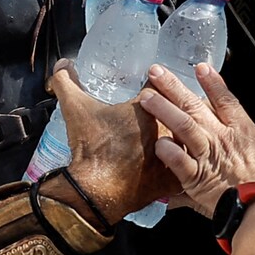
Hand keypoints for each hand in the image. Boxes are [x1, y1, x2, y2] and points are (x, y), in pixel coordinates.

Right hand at [52, 60, 174, 219]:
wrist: (94, 190)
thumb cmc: (90, 148)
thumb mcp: (74, 108)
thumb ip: (65, 81)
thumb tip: (62, 64)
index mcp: (147, 107)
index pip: (159, 85)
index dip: (156, 83)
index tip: (153, 85)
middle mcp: (164, 127)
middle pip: (182, 109)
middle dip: (178, 106)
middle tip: (174, 106)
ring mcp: (172, 153)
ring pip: (191, 137)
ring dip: (189, 134)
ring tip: (186, 132)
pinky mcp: (174, 177)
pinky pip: (190, 168)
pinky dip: (189, 165)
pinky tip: (188, 163)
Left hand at [141, 63, 254, 216]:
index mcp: (245, 133)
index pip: (226, 100)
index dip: (212, 83)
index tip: (200, 68)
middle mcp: (222, 139)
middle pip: (194, 105)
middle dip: (174, 87)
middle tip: (156, 73)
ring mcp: (207, 156)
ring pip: (181, 125)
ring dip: (162, 109)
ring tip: (145, 97)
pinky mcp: (197, 178)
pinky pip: (177, 160)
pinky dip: (166, 151)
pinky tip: (155, 141)